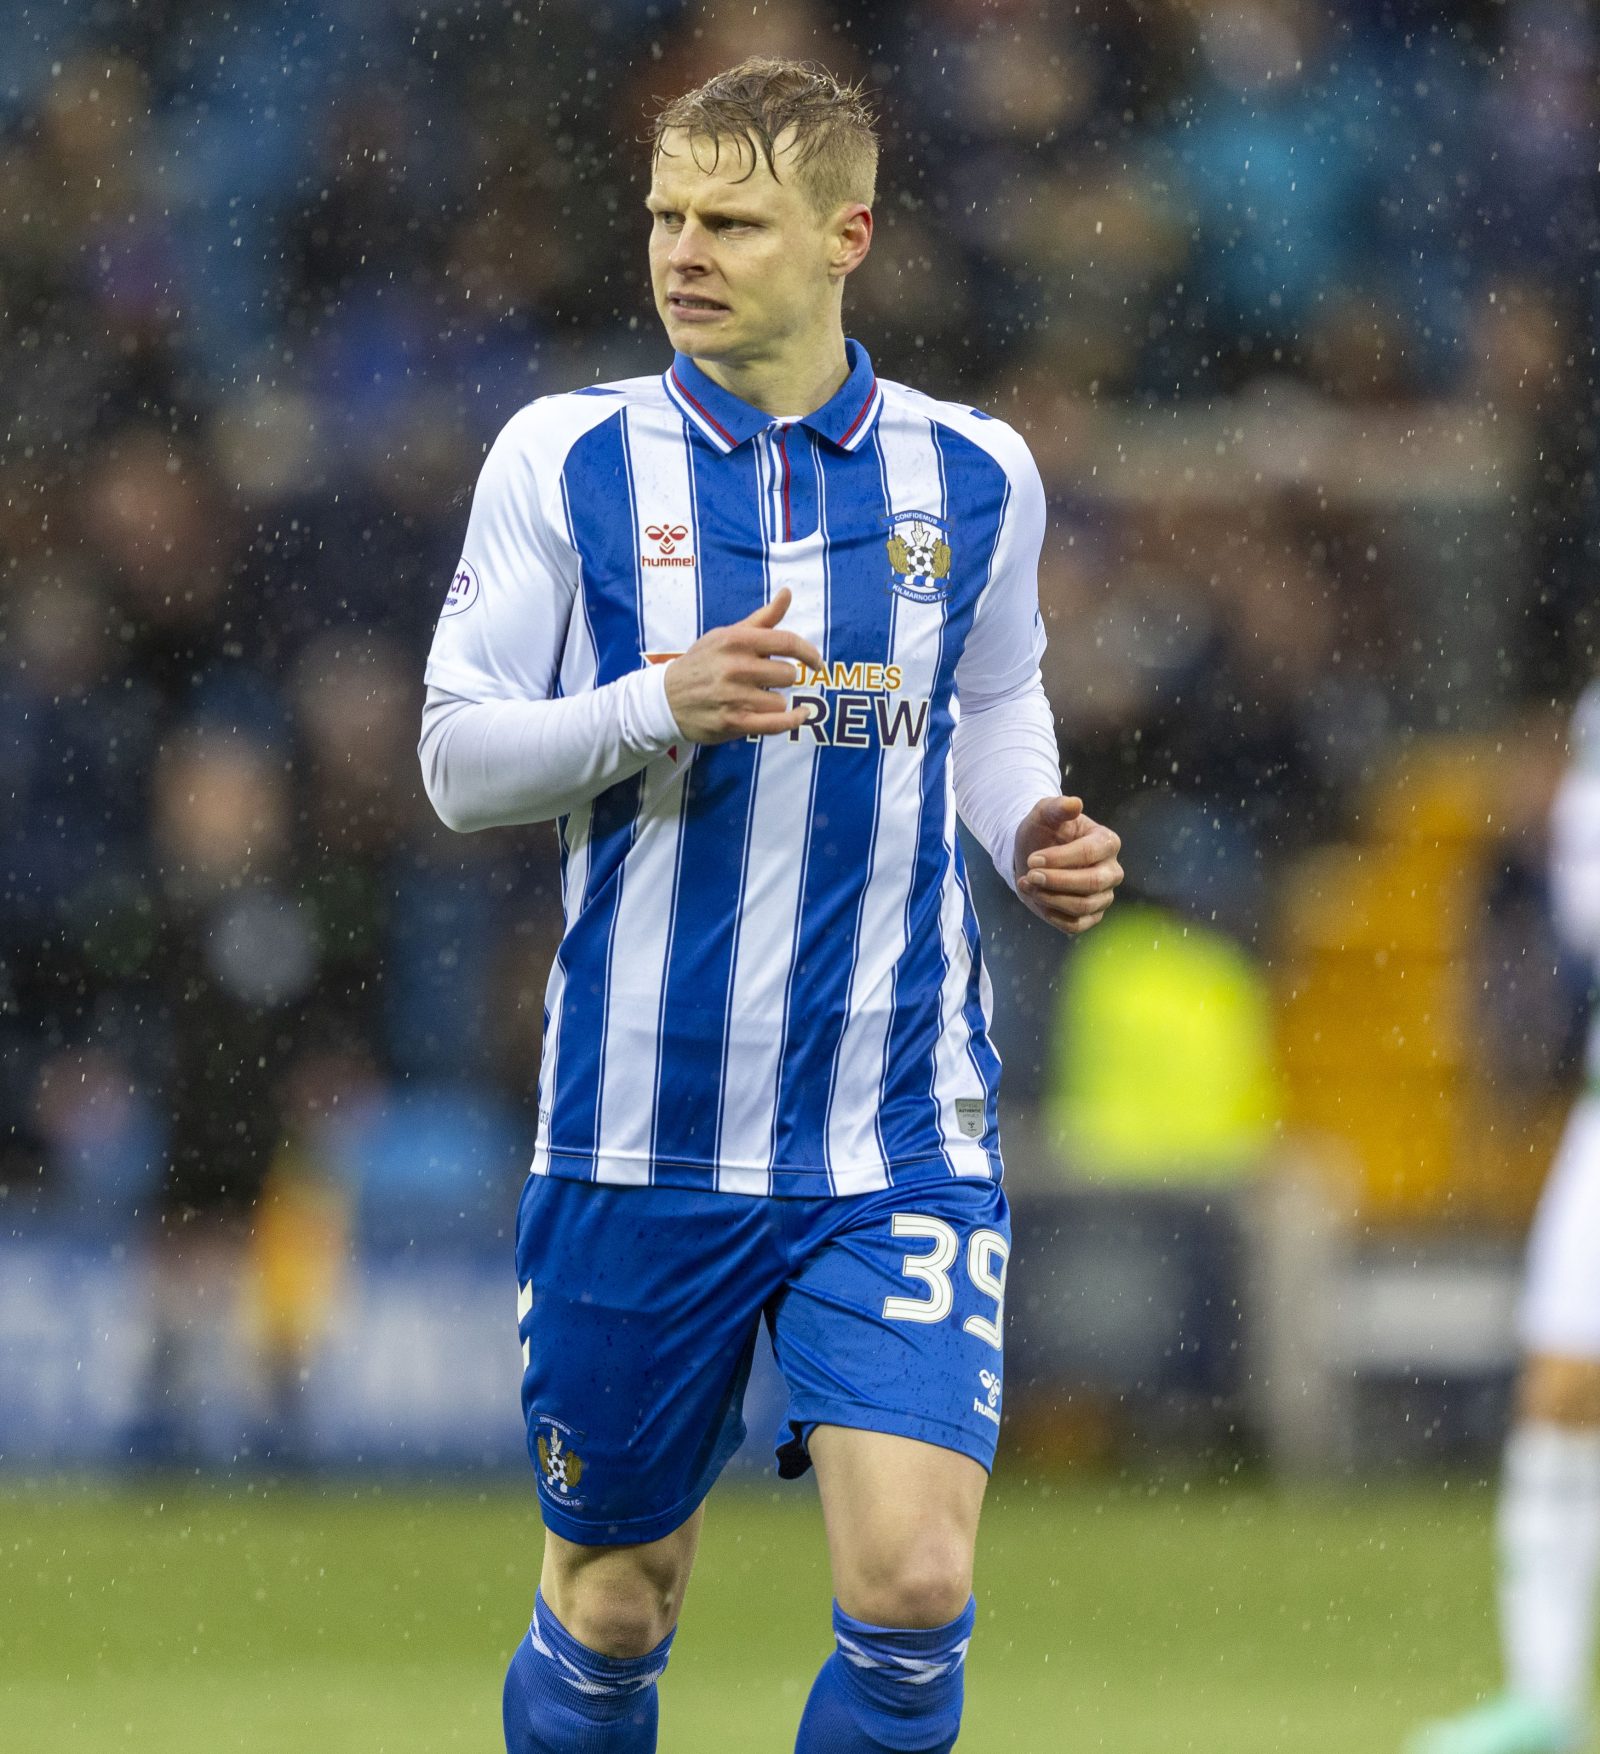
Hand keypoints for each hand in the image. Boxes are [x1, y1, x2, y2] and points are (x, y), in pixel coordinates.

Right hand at [664, 587, 823, 745]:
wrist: (666, 698)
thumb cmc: (703, 663)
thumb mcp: (727, 635)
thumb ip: (763, 618)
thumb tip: (788, 592)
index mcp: (735, 640)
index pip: (786, 642)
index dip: (808, 652)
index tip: (816, 662)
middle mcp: (735, 667)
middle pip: (788, 674)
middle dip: (781, 678)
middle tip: (762, 680)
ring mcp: (734, 696)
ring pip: (781, 699)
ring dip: (773, 700)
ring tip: (751, 697)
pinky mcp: (734, 722)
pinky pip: (776, 723)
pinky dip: (792, 720)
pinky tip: (801, 715)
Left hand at [1012, 796, 1122, 935]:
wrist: (1032, 857)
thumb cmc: (1042, 833)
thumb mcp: (1043, 815)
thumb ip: (1057, 807)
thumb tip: (1074, 803)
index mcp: (1107, 842)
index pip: (1090, 853)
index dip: (1060, 858)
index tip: (1032, 859)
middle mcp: (1112, 871)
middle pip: (1092, 883)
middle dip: (1057, 882)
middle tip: (1030, 876)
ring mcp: (1104, 895)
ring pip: (1083, 906)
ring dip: (1050, 898)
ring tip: (1027, 885)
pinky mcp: (1091, 916)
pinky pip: (1076, 924)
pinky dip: (1053, 915)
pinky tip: (1037, 900)